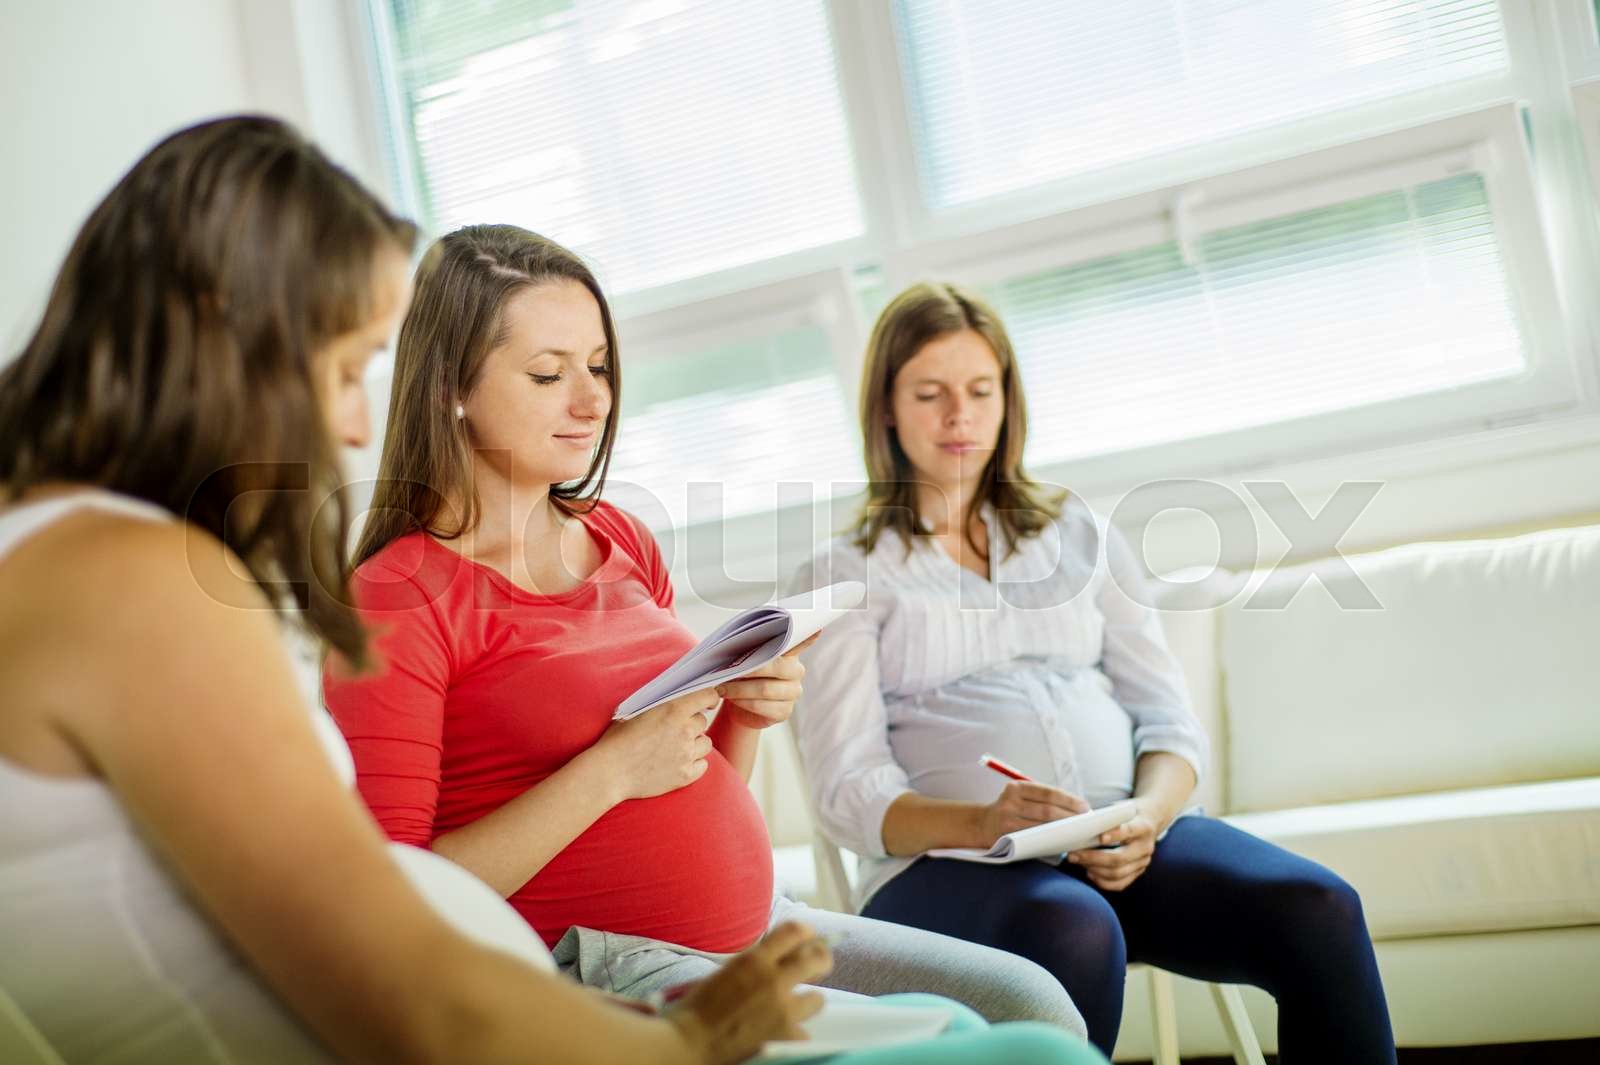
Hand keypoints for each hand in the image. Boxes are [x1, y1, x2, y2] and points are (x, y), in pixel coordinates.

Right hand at [593, 688, 718, 802]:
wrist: (609, 772)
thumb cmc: (617, 740)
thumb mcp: (637, 712)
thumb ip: (662, 707)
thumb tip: (675, 701)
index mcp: (673, 710)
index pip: (707, 696)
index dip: (710, 697)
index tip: (708, 702)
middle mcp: (684, 731)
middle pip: (703, 722)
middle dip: (692, 724)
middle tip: (675, 730)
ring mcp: (686, 754)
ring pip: (706, 744)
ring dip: (695, 744)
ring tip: (677, 748)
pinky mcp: (685, 775)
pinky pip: (703, 766)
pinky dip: (694, 764)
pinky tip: (679, 763)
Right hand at [665, 921, 831, 1064]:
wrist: (689, 1045)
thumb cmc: (697, 1010)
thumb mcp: (726, 972)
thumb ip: (755, 963)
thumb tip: (779, 958)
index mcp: (754, 959)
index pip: (795, 931)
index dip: (807, 932)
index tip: (809, 937)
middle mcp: (773, 979)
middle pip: (817, 959)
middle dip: (821, 960)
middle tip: (818, 966)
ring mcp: (783, 1009)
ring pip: (817, 999)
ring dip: (807, 1002)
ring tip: (794, 1009)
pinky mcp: (787, 1037)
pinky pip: (803, 1032)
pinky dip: (794, 1035)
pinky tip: (780, 1036)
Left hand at [715, 634, 814, 730]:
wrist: (738, 704)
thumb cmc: (742, 675)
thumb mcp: (744, 658)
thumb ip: (748, 649)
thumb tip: (734, 644)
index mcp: (789, 652)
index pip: (802, 641)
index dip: (810, 636)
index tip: (817, 629)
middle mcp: (796, 671)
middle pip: (777, 667)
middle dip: (749, 669)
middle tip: (726, 671)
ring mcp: (793, 692)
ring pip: (766, 689)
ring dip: (740, 689)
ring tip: (722, 687)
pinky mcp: (785, 711)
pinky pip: (762, 707)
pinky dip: (743, 703)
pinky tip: (733, 700)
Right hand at [975, 780, 1088, 845]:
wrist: (982, 824)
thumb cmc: (1011, 810)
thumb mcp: (1020, 797)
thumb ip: (1042, 799)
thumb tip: (1076, 808)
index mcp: (1017, 787)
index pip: (1049, 793)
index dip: (1070, 800)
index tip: (1085, 807)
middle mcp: (1010, 801)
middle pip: (1048, 810)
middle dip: (1070, 816)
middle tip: (1086, 822)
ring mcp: (1008, 820)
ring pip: (1043, 826)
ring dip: (1064, 830)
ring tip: (1078, 832)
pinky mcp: (1007, 836)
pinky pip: (1034, 839)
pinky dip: (1051, 840)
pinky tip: (1062, 841)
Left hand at [1067, 804, 1158, 891]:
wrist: (1149, 821)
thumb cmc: (1126, 814)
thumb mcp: (1119, 809)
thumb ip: (1105, 817)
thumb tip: (1080, 825)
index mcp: (1143, 827)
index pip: (1129, 831)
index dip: (1114, 835)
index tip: (1099, 837)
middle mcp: (1146, 847)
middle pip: (1120, 858)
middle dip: (1093, 858)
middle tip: (1073, 854)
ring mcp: (1143, 862)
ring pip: (1117, 873)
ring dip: (1094, 869)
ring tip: (1077, 861)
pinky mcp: (1138, 872)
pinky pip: (1120, 884)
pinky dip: (1102, 881)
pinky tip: (1090, 873)